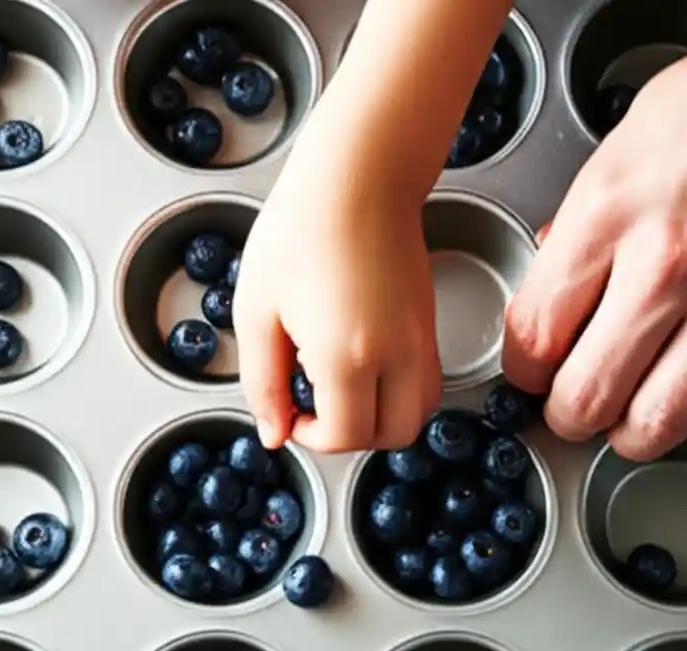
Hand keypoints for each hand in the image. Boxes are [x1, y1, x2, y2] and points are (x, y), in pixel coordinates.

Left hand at [233, 161, 441, 452]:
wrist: (357, 177)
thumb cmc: (301, 230)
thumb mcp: (256, 311)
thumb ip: (262, 382)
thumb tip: (274, 432)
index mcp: (347, 355)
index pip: (345, 435)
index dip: (311, 437)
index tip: (290, 411)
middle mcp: (396, 353)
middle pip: (393, 435)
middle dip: (351, 436)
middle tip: (316, 406)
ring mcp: (421, 338)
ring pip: (419, 414)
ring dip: (382, 418)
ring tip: (341, 386)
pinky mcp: (430, 322)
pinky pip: (428, 382)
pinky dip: (400, 393)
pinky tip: (362, 362)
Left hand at [502, 0, 686, 460]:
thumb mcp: (632, 133)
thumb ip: (588, 214)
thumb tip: (557, 270)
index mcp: (610, 208)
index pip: (534, 334)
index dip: (522, 372)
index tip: (531, 374)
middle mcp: (668, 258)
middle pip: (585, 395)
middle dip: (567, 417)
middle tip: (571, 409)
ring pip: (658, 423)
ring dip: (633, 436)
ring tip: (629, 420)